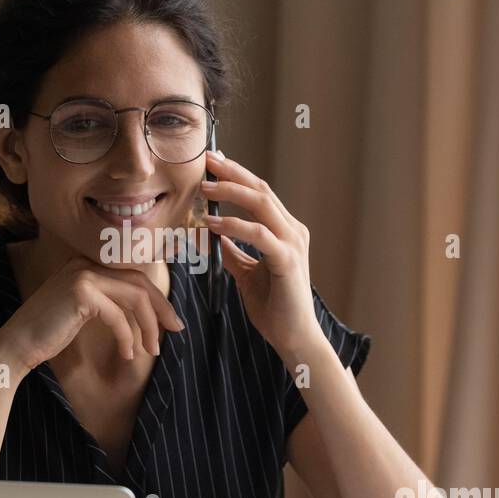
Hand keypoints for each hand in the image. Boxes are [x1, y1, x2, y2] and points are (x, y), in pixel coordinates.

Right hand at [0, 256, 184, 375]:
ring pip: (134, 297)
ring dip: (148, 325)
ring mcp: (83, 274)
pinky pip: (118, 315)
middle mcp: (86, 263)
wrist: (17, 344)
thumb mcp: (85, 311)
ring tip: (152, 349)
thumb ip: (110, 302)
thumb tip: (148, 311)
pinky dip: (127, 337)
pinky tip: (128, 354)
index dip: (158, 299)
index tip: (171, 321)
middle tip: (176, 330)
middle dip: (161, 309)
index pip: (134, 277)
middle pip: (139, 283)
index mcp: (87, 264)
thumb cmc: (50, 332)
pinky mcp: (81, 292)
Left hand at [200, 150, 321, 356]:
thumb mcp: (247, 275)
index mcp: (285, 231)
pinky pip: (259, 234)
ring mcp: (293, 244)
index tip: (213, 163)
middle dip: (232, 172)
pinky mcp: (288, 260)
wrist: (293, 337)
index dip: (237, 176)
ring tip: (204, 188)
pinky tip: (212, 224)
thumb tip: (217, 238)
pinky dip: (234, 225)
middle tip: (206, 160)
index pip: (259, 194)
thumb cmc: (274, 307)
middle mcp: (292, 231)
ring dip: (231, 192)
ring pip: (261, 204)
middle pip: (261, 190)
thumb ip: (236, 254)